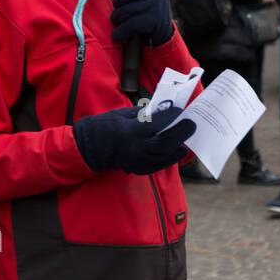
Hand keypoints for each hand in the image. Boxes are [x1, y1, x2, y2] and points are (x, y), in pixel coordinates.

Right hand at [73, 105, 191, 174]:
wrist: (88, 147)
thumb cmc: (104, 126)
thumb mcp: (122, 115)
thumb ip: (143, 115)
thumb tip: (162, 111)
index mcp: (131, 132)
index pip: (156, 124)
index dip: (171, 117)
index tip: (180, 110)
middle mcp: (136, 149)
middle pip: (164, 143)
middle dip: (180, 133)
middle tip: (191, 124)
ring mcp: (138, 161)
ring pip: (164, 156)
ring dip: (178, 147)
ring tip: (187, 138)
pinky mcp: (138, 168)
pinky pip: (158, 165)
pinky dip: (170, 158)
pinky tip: (178, 151)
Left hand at [111, 0, 172, 46]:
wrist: (160, 28)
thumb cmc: (144, 1)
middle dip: (118, 5)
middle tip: (122, 8)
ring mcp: (157, 4)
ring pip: (123, 11)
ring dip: (118, 19)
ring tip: (122, 20)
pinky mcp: (154, 21)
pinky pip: (129, 25)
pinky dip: (120, 32)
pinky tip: (118, 35)